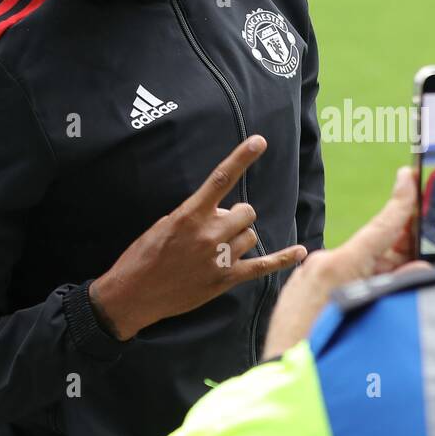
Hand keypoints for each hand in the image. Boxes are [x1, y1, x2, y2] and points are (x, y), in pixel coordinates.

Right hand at [89, 135, 306, 340]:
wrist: (133, 294)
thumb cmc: (145, 255)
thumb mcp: (165, 224)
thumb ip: (196, 214)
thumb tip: (222, 212)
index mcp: (190, 214)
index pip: (221, 178)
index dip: (242, 157)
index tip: (260, 141)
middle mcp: (209, 233)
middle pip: (245, 212)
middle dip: (235, 217)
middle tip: (215, 231)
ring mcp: (220, 257)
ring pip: (250, 236)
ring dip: (239, 239)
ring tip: (215, 251)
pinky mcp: (226, 279)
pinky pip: (263, 266)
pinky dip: (285, 259)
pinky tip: (302, 252)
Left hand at [262, 167, 425, 359]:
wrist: (282, 383)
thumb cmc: (325, 354)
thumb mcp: (370, 318)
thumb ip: (396, 289)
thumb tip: (418, 270)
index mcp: (339, 266)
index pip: (380, 227)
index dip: (400, 202)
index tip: (407, 177)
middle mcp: (321, 265)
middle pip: (370, 249)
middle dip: (397, 248)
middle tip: (420, 247)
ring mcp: (308, 278)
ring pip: (354, 266)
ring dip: (378, 272)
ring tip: (396, 285)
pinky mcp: (300, 292)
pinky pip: (335, 280)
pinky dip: (357, 282)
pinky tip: (368, 297)